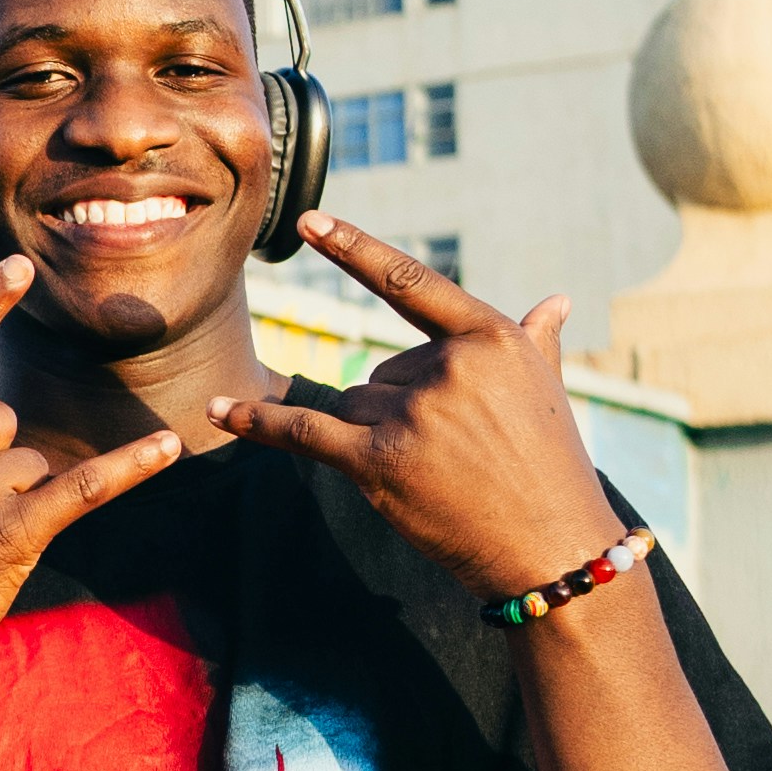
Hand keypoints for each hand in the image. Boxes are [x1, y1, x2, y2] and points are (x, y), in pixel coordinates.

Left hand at [205, 213, 615, 597]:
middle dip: (401, 410)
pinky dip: (259, 422)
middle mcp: (450, 366)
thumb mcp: (546, 390)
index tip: (308, 221)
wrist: (551, 549)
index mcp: (490, 337)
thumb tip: (555, 300)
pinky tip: (216, 409)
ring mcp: (413, 413)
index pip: (409, 282)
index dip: (354, 249)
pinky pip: (304, 431)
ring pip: (354, 405)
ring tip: (438, 473)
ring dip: (377, 438)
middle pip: (378, 370)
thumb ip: (536, 340)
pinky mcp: (379, 461)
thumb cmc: (550, 468)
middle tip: (456, 453)